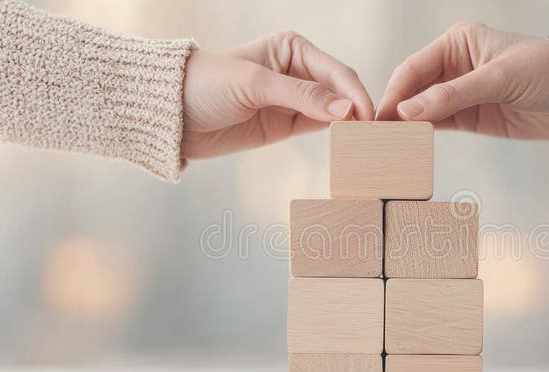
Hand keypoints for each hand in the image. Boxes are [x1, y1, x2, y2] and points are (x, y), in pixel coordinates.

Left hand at [181, 32, 373, 158]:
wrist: (172, 115)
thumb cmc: (207, 85)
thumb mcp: (254, 85)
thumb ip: (301, 96)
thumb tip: (345, 110)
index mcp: (293, 48)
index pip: (336, 72)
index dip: (355, 95)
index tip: (369, 119)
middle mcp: (298, 71)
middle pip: (342, 91)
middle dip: (358, 110)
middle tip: (376, 136)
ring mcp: (294, 100)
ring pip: (335, 111)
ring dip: (351, 125)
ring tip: (368, 144)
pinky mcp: (287, 125)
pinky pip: (321, 128)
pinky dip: (337, 136)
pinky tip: (350, 146)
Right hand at [377, 22, 548, 139]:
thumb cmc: (548, 71)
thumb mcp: (500, 79)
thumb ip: (453, 95)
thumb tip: (408, 112)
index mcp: (457, 43)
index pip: (413, 68)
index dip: (394, 93)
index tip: (378, 119)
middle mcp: (454, 65)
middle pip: (412, 90)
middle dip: (394, 112)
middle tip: (373, 138)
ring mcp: (461, 93)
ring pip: (422, 110)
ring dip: (405, 127)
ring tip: (384, 148)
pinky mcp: (471, 117)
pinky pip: (438, 126)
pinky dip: (422, 136)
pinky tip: (408, 149)